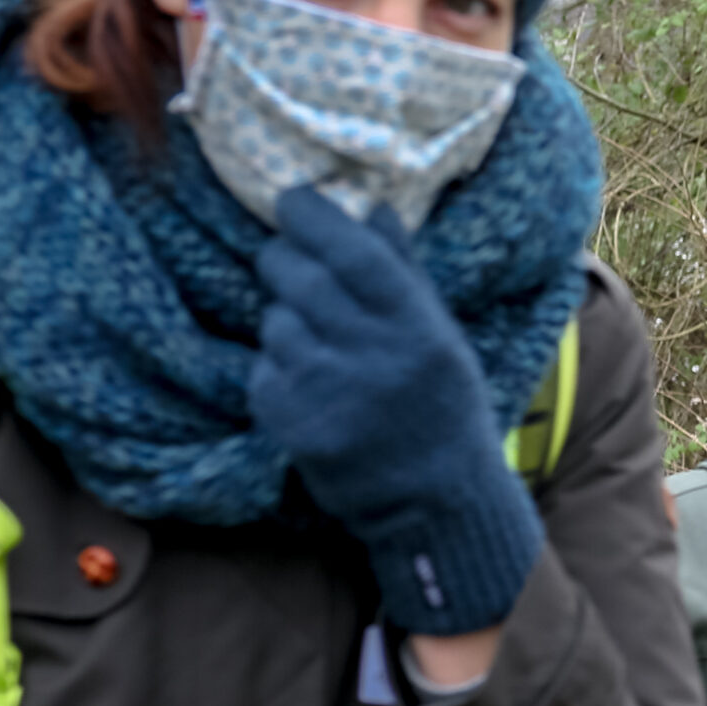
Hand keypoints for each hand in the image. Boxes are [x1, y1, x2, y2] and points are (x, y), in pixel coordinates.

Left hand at [253, 187, 542, 636]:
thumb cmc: (443, 409)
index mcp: (416, 327)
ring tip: (317, 345)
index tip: (292, 200)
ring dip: (285, 322)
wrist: (438, 504)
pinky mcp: (296, 426)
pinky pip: (263, 371)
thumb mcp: (441, 338)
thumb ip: (405, 272)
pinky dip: (276, 370)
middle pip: (298, 277)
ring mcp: (331, 392)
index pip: (351, 251)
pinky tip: (309, 386)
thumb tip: (374, 208)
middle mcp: (374, 355)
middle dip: (284, 261)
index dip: (312, 217)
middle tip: (288, 264)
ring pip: (276, 324)